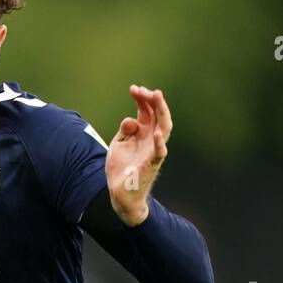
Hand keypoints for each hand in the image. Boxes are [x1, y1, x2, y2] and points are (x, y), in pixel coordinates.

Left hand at [105, 84, 171, 225]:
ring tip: (156, 97)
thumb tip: (131, 120)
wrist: (120, 193)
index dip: (141, 98)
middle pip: (157, 114)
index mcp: (143, 133)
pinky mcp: (152, 164)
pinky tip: (156, 133)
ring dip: (161, 112)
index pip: (146, 111)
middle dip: (151, 100)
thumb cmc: (121, 169)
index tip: (133, 89)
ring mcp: (153, 150)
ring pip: (164, 128)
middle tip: (142, 90)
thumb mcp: (118, 144)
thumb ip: (124, 130)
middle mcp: (150, 139)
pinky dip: (159, 143)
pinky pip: (159, 152)